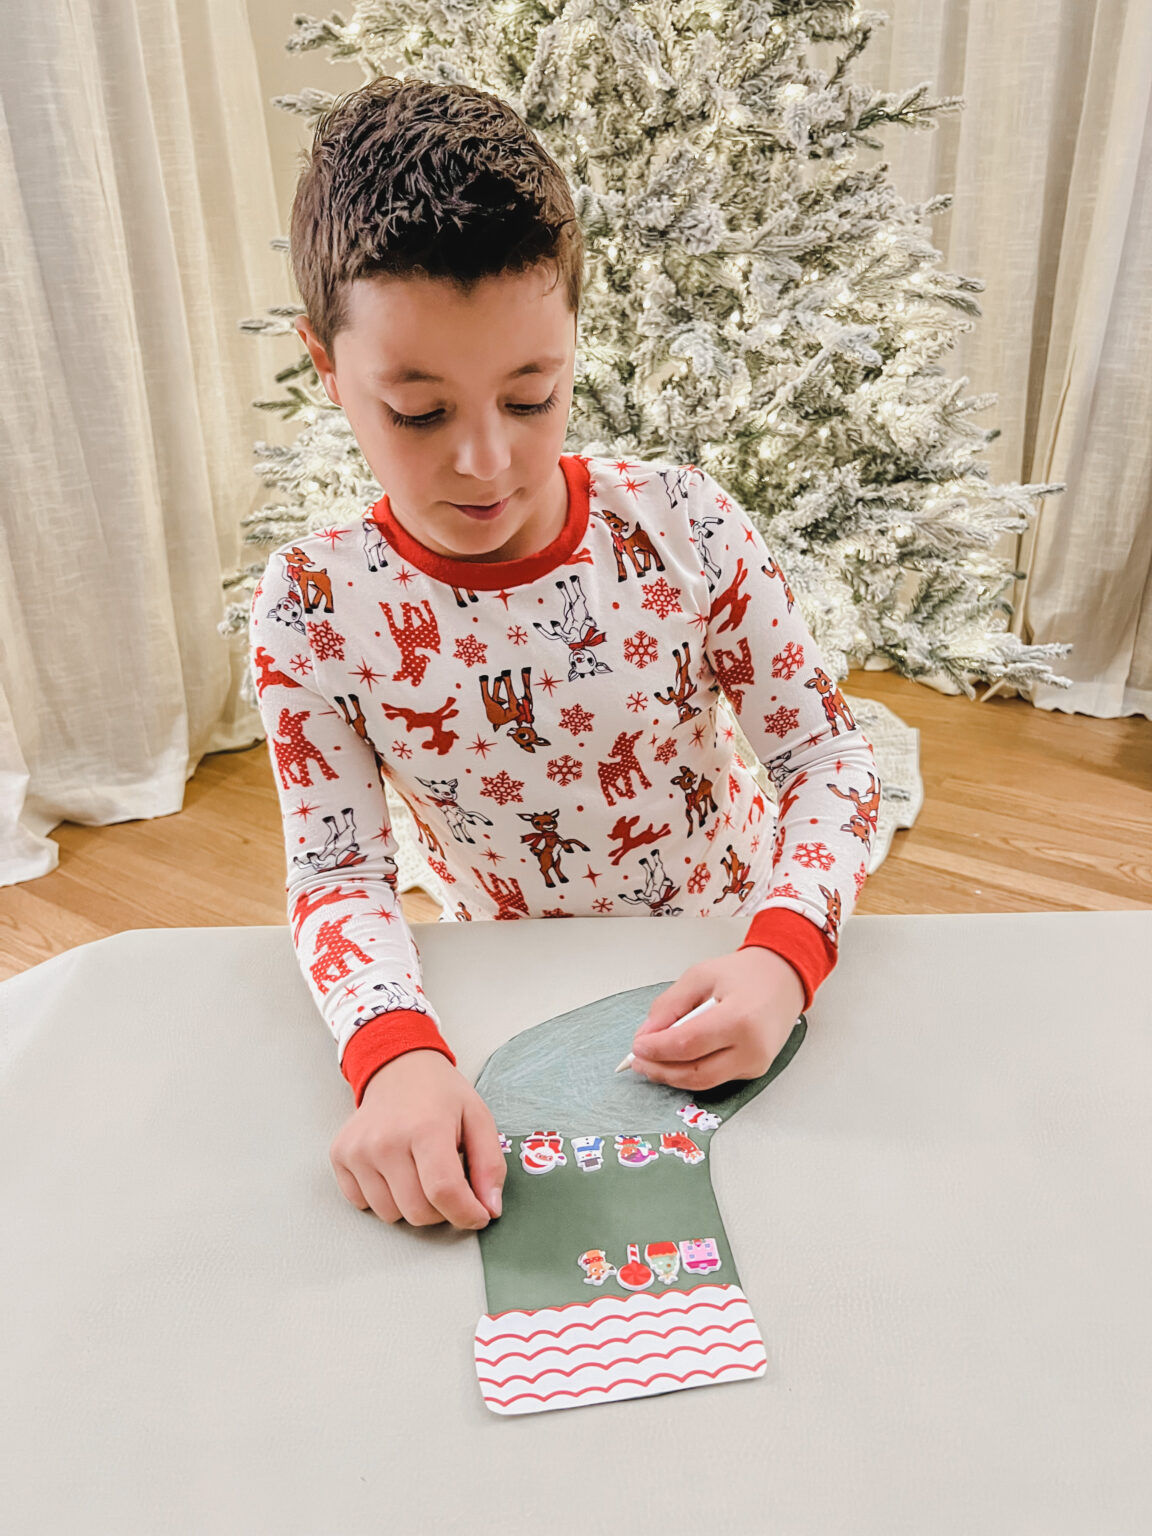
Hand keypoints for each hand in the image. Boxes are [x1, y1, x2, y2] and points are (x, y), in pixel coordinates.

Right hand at [329, 1050, 505, 1230]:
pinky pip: (363, 1204)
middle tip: (447, 1182)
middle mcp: (386, 1141)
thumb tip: (490, 1210)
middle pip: (418, 1212)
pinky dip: (383, 1197)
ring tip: (419, 1171)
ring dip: (411, 1205)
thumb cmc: (440, 1094)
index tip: (479, 1215)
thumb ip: (490, 1165)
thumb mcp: (478, 1118)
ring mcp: (358, 1150)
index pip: (444, 1192)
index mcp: (426, 1128)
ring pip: (390, 1215)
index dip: (467, 1213)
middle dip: (441, 1210)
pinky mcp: (340, 1156)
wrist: (398, 1067)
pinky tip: (394, 1170)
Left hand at [628, 948, 805, 1090]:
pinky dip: (692, 1072)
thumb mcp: (700, 976)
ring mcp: (756, 1063)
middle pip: (695, 1073)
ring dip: (673, 1077)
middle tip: (638, 1061)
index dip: (657, 1049)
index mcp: (739, 1018)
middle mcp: (752, 1047)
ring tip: (652, 1063)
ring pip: (705, 1082)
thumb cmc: (745, 974)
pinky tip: (676, 1062)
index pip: (687, 1044)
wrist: (784, 978)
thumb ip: (669, 1005)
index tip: (636, 1046)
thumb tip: (646, 1035)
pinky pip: (717, 1078)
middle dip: (661, 1070)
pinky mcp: (756, 1070)